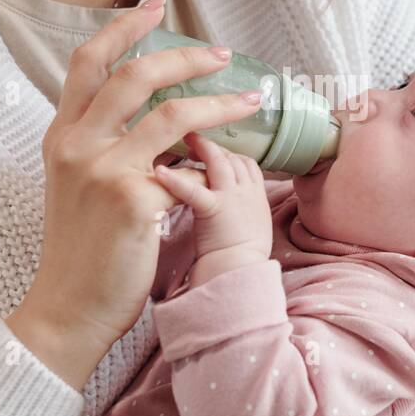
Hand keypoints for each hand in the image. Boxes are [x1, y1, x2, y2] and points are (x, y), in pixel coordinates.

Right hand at [7, 0, 261, 388]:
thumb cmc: (82, 251)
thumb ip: (105, 146)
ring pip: (171, 114)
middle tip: (221, 53)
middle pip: (134, 74)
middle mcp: (77, 145)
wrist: (68, 308)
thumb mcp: (77, 186)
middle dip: (184, 56)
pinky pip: (184, 167)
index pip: (87, 62)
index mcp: (61, 136)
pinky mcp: (132, 200)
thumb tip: (156, 119)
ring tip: (249, 99)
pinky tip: (226, 167)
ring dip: (218, 102)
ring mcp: (103, 171)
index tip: (155, 5)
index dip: (123, 27)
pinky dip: (209, 163)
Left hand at [153, 132, 272, 280]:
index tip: (207, 153)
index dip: (225, 154)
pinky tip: (159, 172)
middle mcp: (248, 191)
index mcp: (256, 195)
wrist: (238, 277)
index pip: (243, 162)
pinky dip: (176, 179)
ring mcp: (234, 198)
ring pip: (219, 160)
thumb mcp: (247, 225)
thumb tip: (216, 197)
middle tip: (187, 138)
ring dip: (200, 146)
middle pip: (230, 155)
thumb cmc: (237, 259)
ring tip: (180, 139)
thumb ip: (234, 206)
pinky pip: (195, 188)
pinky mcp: (216, 210)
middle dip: (209, 145)